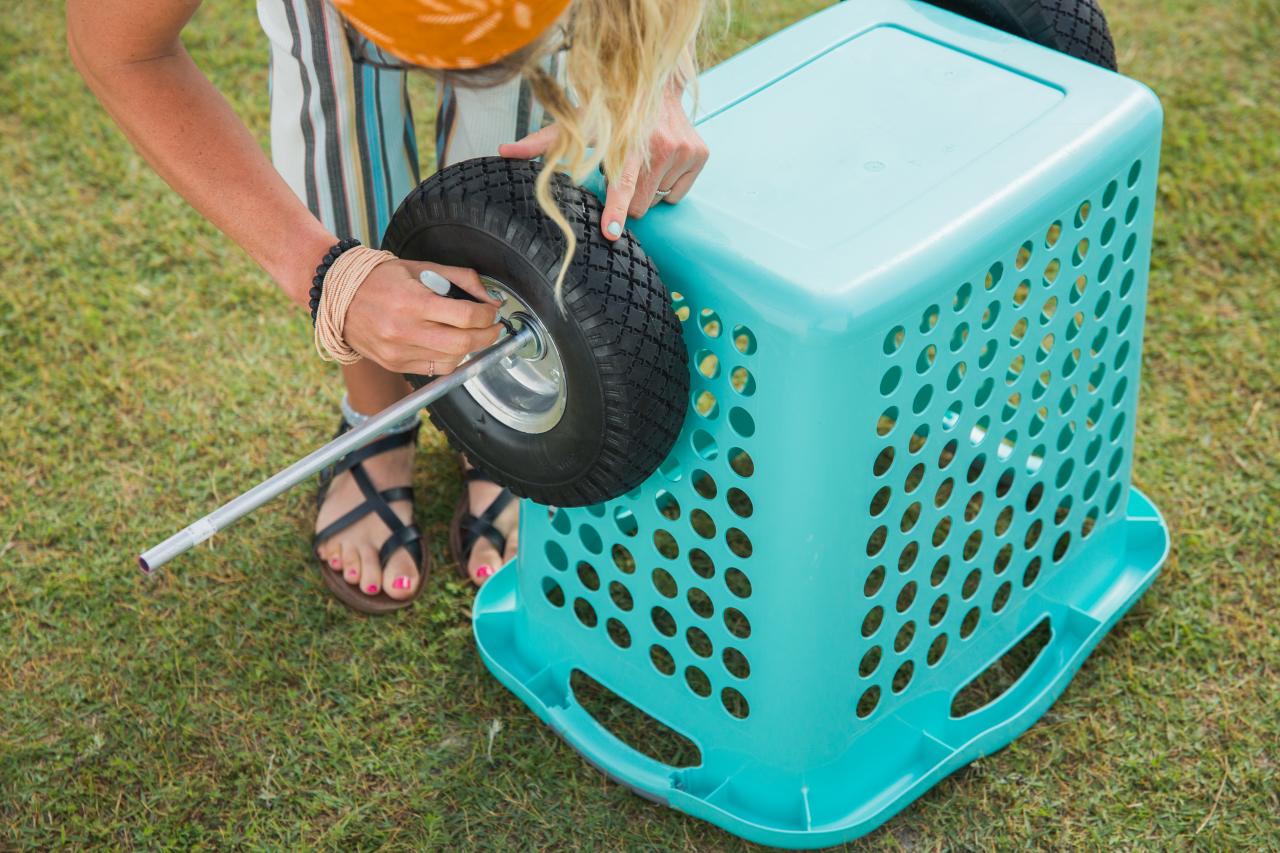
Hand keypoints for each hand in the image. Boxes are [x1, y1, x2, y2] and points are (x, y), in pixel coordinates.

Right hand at [342, 259, 504, 375]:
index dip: (488, 316)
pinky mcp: (394, 364)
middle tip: (493, 328)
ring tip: (470, 334)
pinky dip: (449, 359)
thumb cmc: (381, 278)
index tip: (493, 312)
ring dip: (470, 349)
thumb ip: (461, 278)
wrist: (338, 295)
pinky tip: (450, 345)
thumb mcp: (422, 267)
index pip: (466, 317)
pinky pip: (434, 369)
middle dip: (487, 336)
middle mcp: (404, 330)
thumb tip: (490, 298)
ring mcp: (398, 351)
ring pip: (452, 360)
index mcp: (413, 302)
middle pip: (463, 344)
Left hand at [498, 86, 708, 240]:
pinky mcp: (699, 154)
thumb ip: (542, 142)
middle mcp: (659, 145)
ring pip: (658, 199)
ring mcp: (683, 151)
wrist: (656, 82)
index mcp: (628, 141)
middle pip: (639, 205)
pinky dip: (667, 183)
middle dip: (628, 195)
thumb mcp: (578, 123)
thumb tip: (503, 152)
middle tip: (624, 167)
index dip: (615, 210)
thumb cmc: (613, 108)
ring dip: (647, 187)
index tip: (612, 233)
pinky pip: (677, 193)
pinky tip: (661, 159)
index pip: (621, 184)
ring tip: (643, 159)